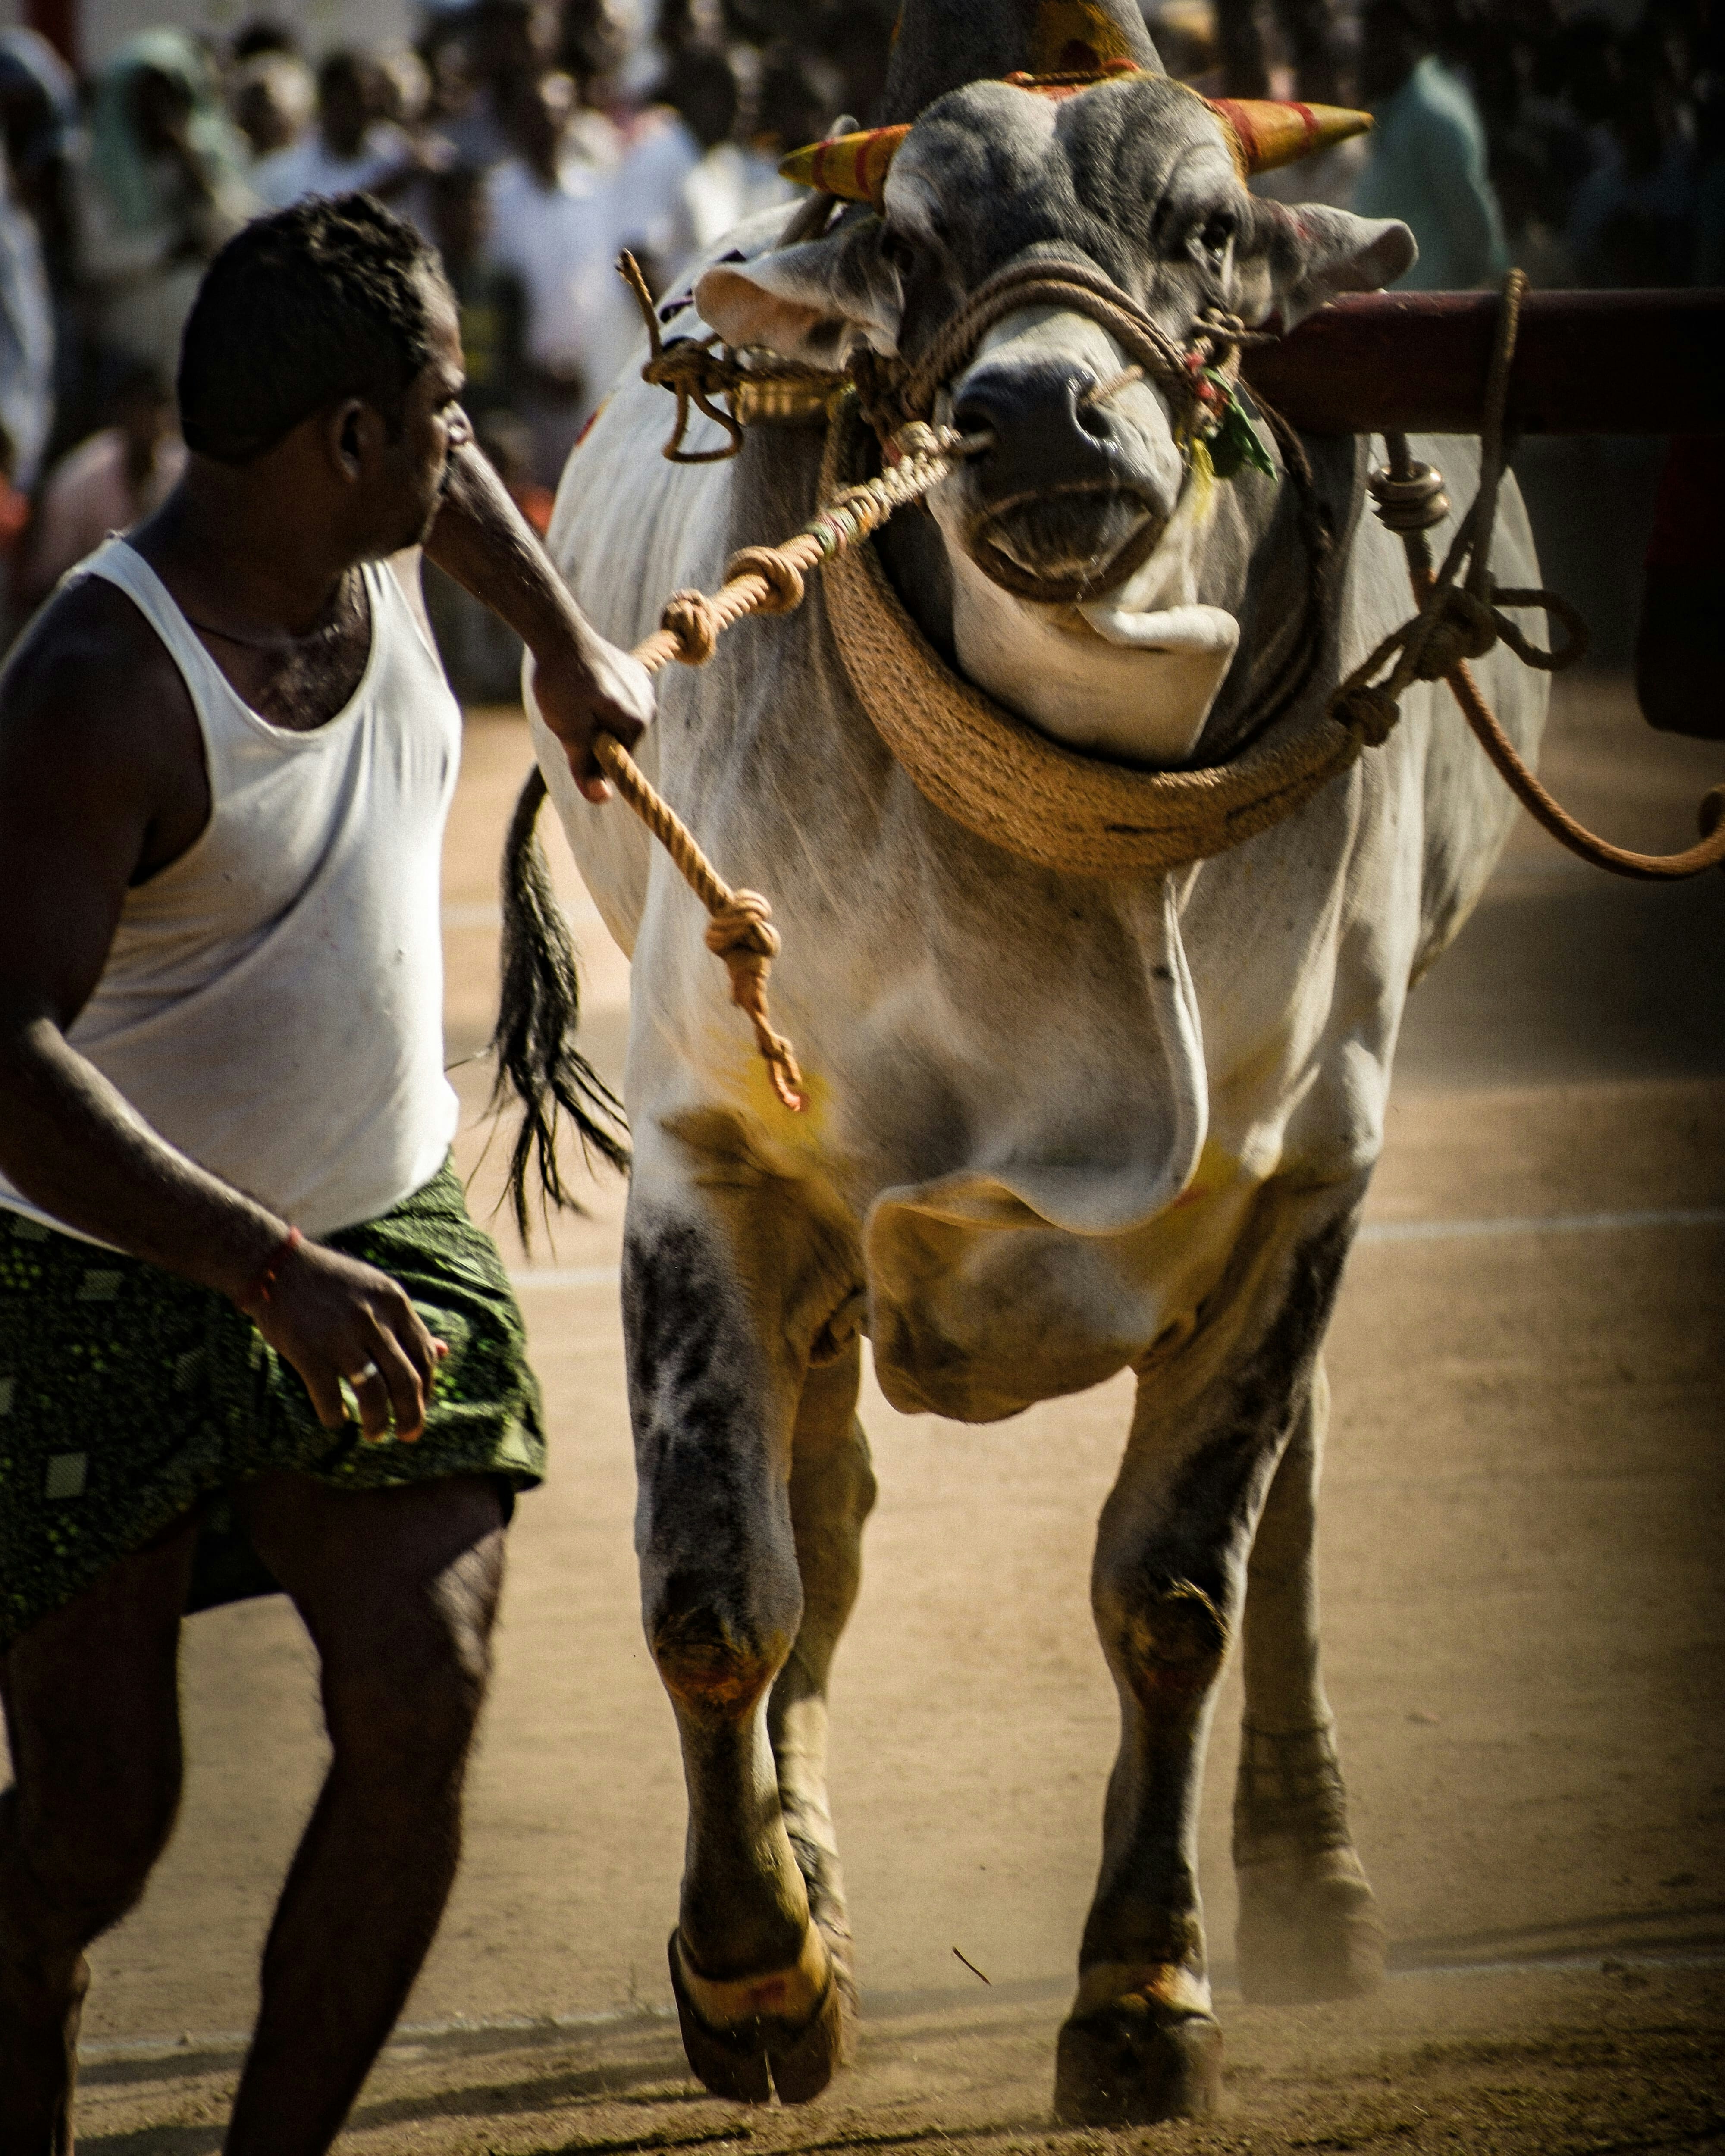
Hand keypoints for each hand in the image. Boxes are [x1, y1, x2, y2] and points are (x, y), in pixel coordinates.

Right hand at [249, 1239, 447, 1442]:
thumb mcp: (377, 1292)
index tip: (421, 1406)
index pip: (424, 1356)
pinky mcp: (307, 1351)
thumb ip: (407, 1324)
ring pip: (374, 1394)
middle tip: (408, 1435)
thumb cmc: (331, 1282)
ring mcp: (340, 1335)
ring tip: (375, 1435)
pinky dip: (335, 1416)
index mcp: (394, 1302)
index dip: (427, 1388)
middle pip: (406, 1380)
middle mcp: (373, 1318)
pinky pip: (329, 1397)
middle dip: (412, 1416)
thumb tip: (444, 1351)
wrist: (276, 1266)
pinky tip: (337, 1420)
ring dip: (378, 1422)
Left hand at [528, 631, 654, 805]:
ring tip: (574, 697)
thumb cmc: (561, 683)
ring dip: (595, 718)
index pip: (617, 762)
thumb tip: (600, 800)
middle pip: (619, 741)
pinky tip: (582, 684)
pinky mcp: (632, 672)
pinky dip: (599, 700)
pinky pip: (617, 701)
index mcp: (638, 723)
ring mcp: (642, 686)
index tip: (572, 732)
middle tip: (569, 714)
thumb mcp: (569, 732)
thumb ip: (585, 769)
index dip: (590, 755)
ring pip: (616, 721)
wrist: (557, 632)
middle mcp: (648, 705)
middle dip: (594, 736)